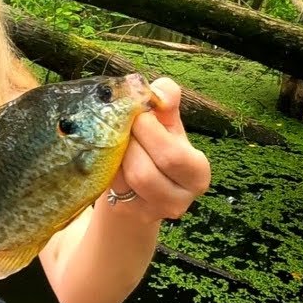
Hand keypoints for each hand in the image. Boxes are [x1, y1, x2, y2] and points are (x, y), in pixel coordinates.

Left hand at [112, 77, 211, 222]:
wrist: (138, 180)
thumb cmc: (155, 145)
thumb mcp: (166, 122)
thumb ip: (166, 100)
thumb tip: (159, 89)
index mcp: (197, 172)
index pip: (172, 156)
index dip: (149, 132)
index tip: (137, 116)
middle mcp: (179, 199)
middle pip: (144, 173)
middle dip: (127, 145)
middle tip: (121, 128)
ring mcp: (152, 211)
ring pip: (124, 182)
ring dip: (114, 156)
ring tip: (116, 141)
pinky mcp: (128, 214)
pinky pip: (110, 188)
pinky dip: (105, 168)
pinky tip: (107, 157)